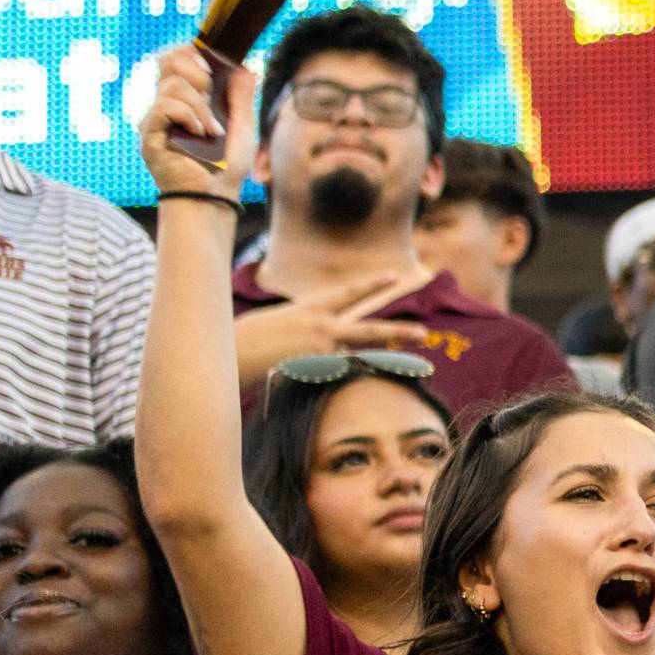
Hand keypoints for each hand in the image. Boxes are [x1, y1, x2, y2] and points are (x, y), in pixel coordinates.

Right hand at [140, 43, 253, 198]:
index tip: (214, 66)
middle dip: (196, 69)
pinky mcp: (150, 132)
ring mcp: (157, 117)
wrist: (215, 194)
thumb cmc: (227, 164)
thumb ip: (241, 96)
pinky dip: (190, 117)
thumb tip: (247, 66)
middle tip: (212, 91)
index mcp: (188, 98)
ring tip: (212, 132)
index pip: (177, 58)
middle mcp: (168, 103)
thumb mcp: (241, 125)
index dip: (192, 52)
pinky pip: (166, 107)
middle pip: (168, 60)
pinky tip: (200, 136)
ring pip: (174, 85)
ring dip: (201, 107)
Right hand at [231, 270, 436, 375]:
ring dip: (341, 365)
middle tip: (424, 334)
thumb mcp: (281, 320)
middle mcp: (322, 326)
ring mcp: (320, 350)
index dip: (372, 284)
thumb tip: (326, 337)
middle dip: (398, 332)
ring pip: (346, 359)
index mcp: (311, 308)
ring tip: (326, 364)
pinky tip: (297, 375)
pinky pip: (330, 376)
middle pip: (369, 330)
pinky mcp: (314, 370)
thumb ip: (308, 324)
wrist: (230, 351)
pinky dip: (323, 378)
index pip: (348, 293)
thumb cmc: (248, 336)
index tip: (393, 276)